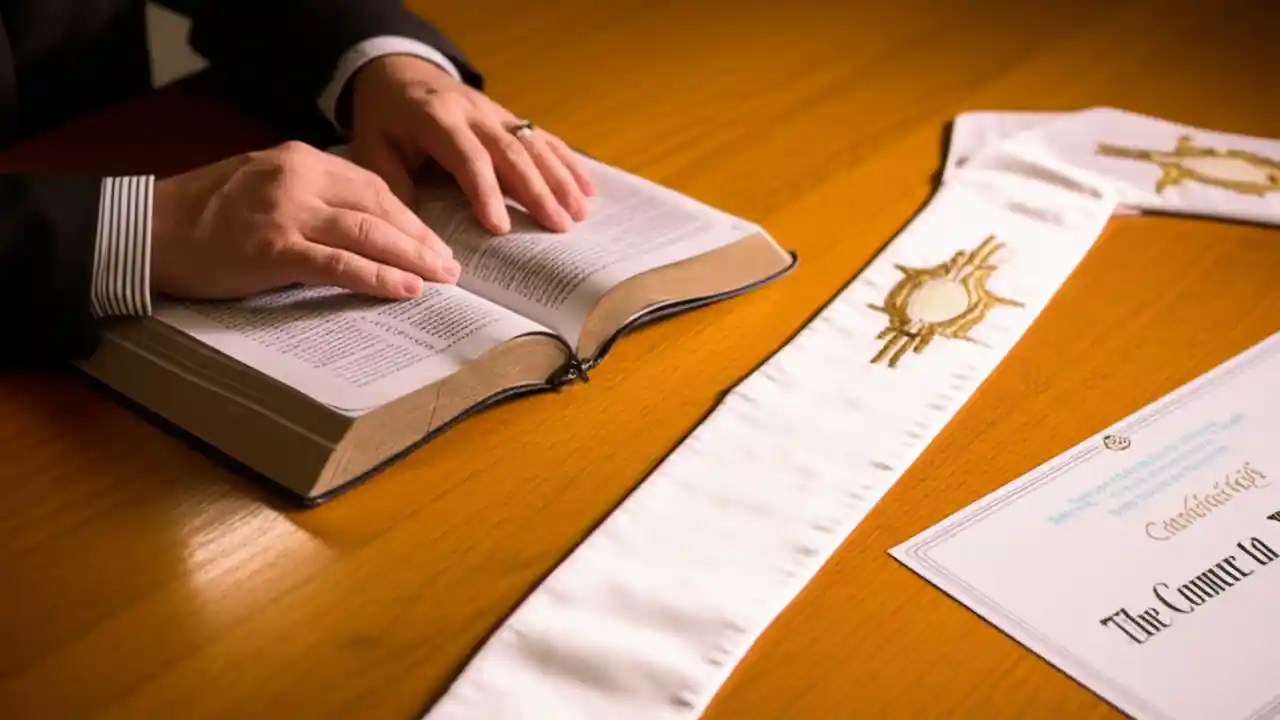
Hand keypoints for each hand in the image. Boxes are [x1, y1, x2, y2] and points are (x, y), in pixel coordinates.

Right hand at [151, 141, 460, 300]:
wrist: (147, 231)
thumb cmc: (204, 217)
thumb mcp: (264, 189)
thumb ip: (311, 202)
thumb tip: (365, 234)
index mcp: (300, 160)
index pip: (373, 187)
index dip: (409, 218)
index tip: (434, 242)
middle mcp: (299, 178)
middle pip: (379, 208)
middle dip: (420, 240)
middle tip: (451, 266)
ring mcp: (286, 212)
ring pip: (368, 234)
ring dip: (412, 259)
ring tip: (441, 279)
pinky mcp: (273, 248)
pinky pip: (340, 264)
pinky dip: (378, 278)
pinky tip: (406, 290)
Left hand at [349, 55, 595, 234]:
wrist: (400, 73)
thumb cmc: (384, 119)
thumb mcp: (371, 148)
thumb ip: (391, 186)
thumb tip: (415, 231)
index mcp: (436, 119)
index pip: (467, 157)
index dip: (485, 192)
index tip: (500, 227)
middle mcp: (474, 113)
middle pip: (512, 152)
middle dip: (537, 191)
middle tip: (558, 227)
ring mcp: (497, 113)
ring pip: (534, 145)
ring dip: (560, 179)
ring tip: (580, 213)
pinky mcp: (511, 118)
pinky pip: (544, 139)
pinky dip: (568, 163)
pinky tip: (588, 188)